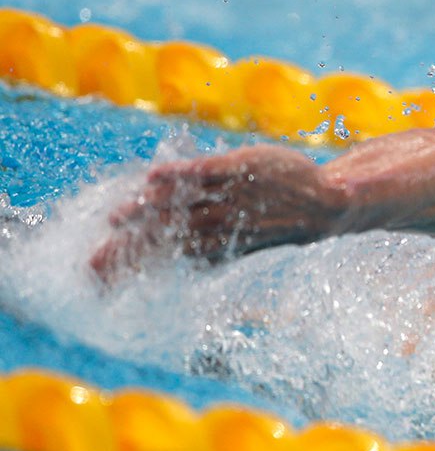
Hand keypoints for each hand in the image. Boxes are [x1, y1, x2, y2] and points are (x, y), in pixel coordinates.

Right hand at [90, 145, 343, 281]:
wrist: (327, 205)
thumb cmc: (278, 220)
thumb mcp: (239, 241)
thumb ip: (202, 245)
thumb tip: (167, 252)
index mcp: (213, 248)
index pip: (162, 259)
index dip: (128, 269)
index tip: (92, 281)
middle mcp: (217, 226)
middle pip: (164, 240)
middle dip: (128, 253)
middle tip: (91, 266)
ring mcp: (229, 198)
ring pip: (181, 208)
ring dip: (148, 212)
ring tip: (115, 219)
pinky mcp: (241, 170)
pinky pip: (207, 174)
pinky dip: (181, 176)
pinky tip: (154, 178)